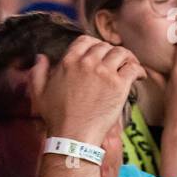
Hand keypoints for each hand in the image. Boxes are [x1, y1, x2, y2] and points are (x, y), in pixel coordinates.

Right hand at [29, 36, 143, 145]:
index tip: (99, 52)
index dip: (94, 44)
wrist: (73, 135)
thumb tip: (41, 57)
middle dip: (111, 52)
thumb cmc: (56, 117)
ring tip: (129, 66)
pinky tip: (139, 76)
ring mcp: (104, 72)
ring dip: (127, 58)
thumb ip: (38, 72)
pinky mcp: (119, 85)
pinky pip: (134, 68)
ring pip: (122, 53)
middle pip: (105, 46)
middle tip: (116, 62)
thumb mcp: (38, 93)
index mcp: (68, 61)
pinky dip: (139, 70)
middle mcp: (87, 63)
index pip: (85, 40)